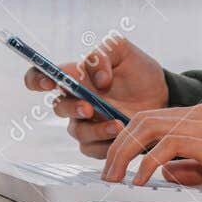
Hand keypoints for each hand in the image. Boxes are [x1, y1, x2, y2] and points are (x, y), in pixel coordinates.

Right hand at [23, 35, 169, 159]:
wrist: (163, 94)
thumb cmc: (138, 71)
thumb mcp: (123, 52)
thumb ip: (103, 54)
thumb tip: (97, 78)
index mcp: (74, 77)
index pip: (40, 77)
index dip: (37, 79)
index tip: (51, 81)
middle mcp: (75, 101)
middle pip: (58, 107)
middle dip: (72, 108)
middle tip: (89, 107)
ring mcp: (85, 123)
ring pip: (77, 131)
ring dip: (96, 129)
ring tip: (118, 123)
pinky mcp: (98, 142)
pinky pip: (91, 149)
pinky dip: (105, 144)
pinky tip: (122, 135)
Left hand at [100, 104, 201, 188]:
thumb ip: (192, 166)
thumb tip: (164, 173)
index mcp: (201, 116)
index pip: (152, 119)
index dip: (128, 138)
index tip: (116, 162)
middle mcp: (198, 113)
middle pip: (141, 120)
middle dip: (117, 146)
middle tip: (107, 173)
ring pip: (145, 127)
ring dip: (123, 153)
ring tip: (115, 178)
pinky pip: (164, 145)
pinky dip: (146, 163)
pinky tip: (142, 181)